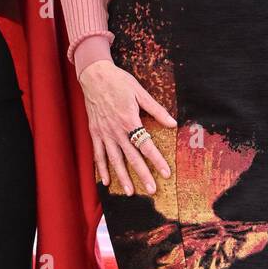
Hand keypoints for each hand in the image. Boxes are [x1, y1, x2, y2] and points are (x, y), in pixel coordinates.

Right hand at [78, 59, 175, 195]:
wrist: (94, 75)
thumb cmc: (119, 82)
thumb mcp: (141, 93)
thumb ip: (156, 110)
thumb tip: (173, 123)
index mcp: (129, 121)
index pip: (146, 145)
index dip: (157, 160)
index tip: (166, 173)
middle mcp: (116, 131)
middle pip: (131, 157)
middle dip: (142, 174)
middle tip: (152, 190)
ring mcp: (104, 133)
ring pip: (114, 159)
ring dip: (122, 177)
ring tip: (130, 192)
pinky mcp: (94, 132)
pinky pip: (98, 154)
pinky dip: (101, 168)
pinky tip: (106, 181)